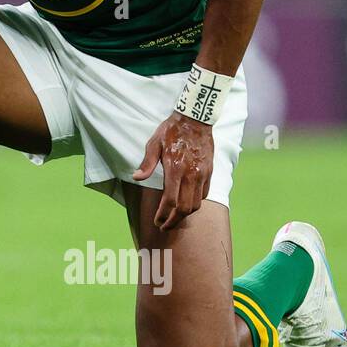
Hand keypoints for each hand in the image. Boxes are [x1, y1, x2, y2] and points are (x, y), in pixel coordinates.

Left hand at [132, 111, 213, 229]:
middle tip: (165, 226)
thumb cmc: (171, 131)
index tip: (157, 222)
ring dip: (185, 215)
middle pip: (185, 208)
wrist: (195, 119)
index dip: (163, 215)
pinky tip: (187, 203)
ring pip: (197, 204)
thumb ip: (146, 163)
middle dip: (174, 221)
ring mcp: (202, 174)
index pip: (170, 201)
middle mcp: (191, 175)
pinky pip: (204, 194)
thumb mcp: (153, 144)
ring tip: (175, 218)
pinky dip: (196, 203)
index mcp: (175, 169)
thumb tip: (136, 178)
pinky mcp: (210, 172)